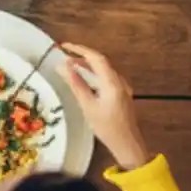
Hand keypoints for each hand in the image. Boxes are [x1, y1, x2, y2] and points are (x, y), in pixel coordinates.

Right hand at [60, 43, 148, 169]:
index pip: (96, 58)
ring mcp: (122, 88)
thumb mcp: (87, 105)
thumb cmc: (106, 127)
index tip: (63, 46)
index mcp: (112, 82)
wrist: (127, 144)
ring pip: (103, 70)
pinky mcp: (121, 94)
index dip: (79, 49)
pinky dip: (93, 74)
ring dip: (87, 65)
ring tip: (69, 66)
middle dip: (81, 56)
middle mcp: (119, 81)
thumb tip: (63, 66)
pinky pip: (106, 78)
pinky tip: (84, 79)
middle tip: (63, 55)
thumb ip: (76, 84)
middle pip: (100, 62)